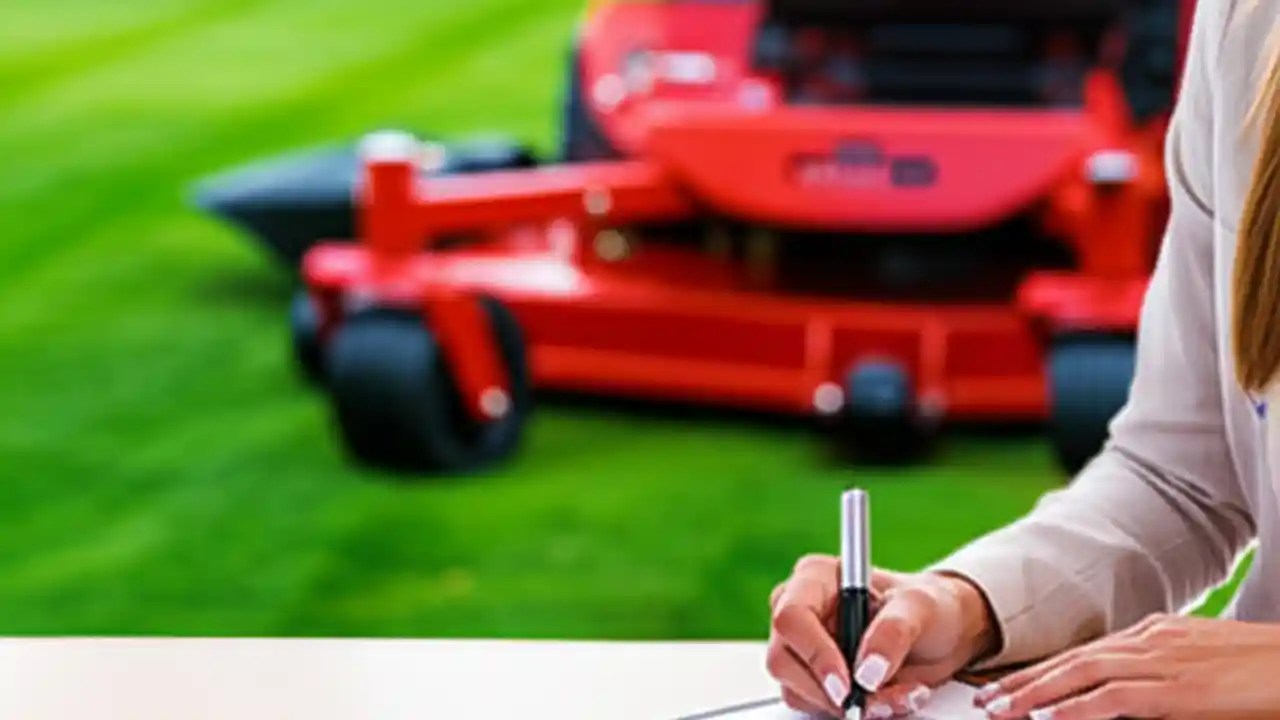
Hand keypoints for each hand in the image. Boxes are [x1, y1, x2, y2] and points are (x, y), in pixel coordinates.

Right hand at [766, 555, 997, 717]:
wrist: (943, 635)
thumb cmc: (928, 607)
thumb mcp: (921, 607)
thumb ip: (894, 631)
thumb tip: (867, 669)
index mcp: (817, 578)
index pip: (791, 617)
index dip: (814, 653)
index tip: (847, 682)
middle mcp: (803, 610)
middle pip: (783, 660)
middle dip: (831, 689)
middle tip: (873, 698)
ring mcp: (804, 647)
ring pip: (797, 690)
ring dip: (848, 704)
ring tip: (893, 695)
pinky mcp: (814, 678)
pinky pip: (816, 706)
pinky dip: (852, 711)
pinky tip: (883, 699)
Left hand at [976, 614, 1279, 719]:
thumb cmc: (1260, 671)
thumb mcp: (1200, 666)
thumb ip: (1160, 677)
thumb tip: (1124, 697)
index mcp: (1154, 635)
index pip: (1084, 652)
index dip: (1042, 670)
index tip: (1007, 686)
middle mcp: (1151, 640)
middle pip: (1073, 659)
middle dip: (1024, 680)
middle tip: (985, 701)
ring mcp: (1164, 660)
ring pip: (1082, 673)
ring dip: (1036, 693)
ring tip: (1001, 710)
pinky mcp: (1181, 689)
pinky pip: (1117, 697)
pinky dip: (1079, 707)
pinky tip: (1050, 719)